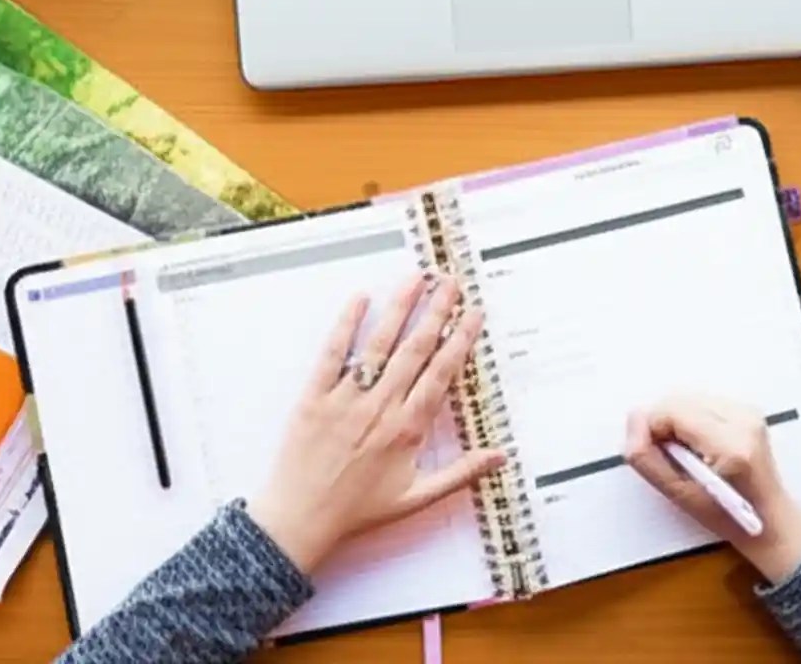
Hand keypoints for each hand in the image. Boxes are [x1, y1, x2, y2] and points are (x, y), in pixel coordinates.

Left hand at [248, 274, 505, 573]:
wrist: (300, 521)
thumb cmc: (357, 512)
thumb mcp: (417, 499)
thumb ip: (461, 473)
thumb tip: (499, 457)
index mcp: (407, 429)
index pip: (441, 373)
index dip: (459, 339)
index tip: (472, 314)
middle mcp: (380, 407)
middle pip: (415, 349)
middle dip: (436, 312)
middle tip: (450, 283)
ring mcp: (346, 399)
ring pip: (379, 345)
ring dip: (399, 308)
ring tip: (415, 279)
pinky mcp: (314, 398)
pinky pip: (332, 354)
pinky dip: (346, 325)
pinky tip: (360, 299)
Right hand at [624, 395, 800, 583]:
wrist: (770, 519)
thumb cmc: (729, 516)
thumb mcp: (679, 496)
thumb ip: (647, 459)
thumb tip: (633, 421)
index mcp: (730, 445)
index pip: (670, 411)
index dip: (651, 430)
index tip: (655, 455)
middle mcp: (743, 420)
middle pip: (678, 399)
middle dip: (662, 424)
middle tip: (670, 457)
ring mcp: (748, 411)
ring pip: (687, 398)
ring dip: (676, 422)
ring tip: (686, 453)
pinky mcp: (747, 409)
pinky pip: (701, 402)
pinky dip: (690, 420)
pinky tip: (699, 445)